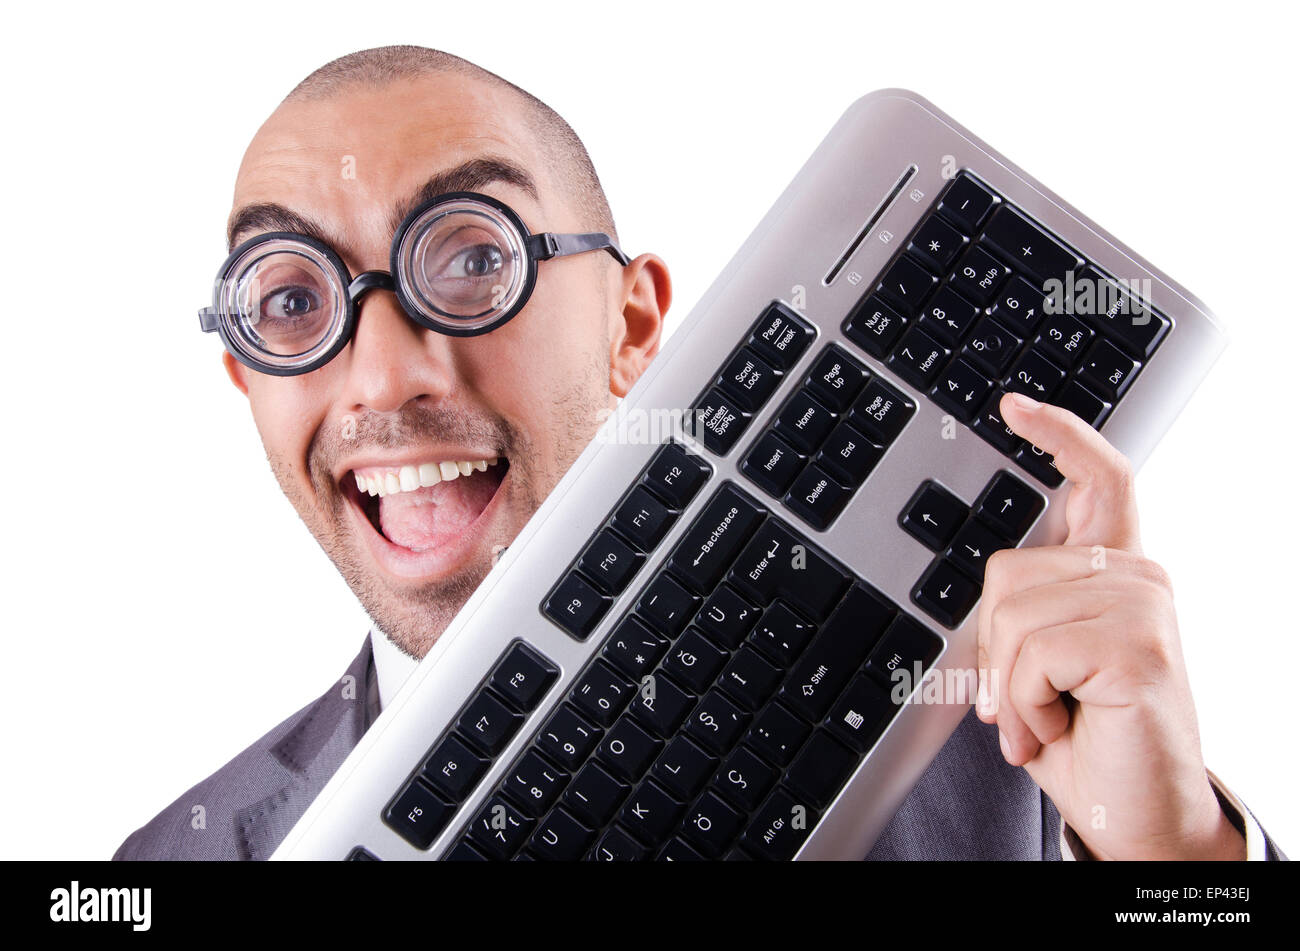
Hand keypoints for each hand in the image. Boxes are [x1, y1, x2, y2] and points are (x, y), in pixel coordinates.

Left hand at [974, 391, 1243, 859]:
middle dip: (992, 647)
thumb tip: (982, 586)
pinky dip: (1020, 704)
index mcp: (1115, 573)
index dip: (1058, 434)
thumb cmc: (1087, 740)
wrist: (1132, 815)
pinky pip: (1029, 653)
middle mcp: (1139, 577)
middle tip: (1022, 702)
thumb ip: (1025, 609)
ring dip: (1007, 686)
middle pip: (1008, 567)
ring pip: (1010, 613)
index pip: (1098, 479)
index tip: (1014, 406)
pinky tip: (1056, 727)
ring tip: (1045, 719)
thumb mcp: (1042, 663)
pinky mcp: (1141, 644)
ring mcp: (1146, 605)